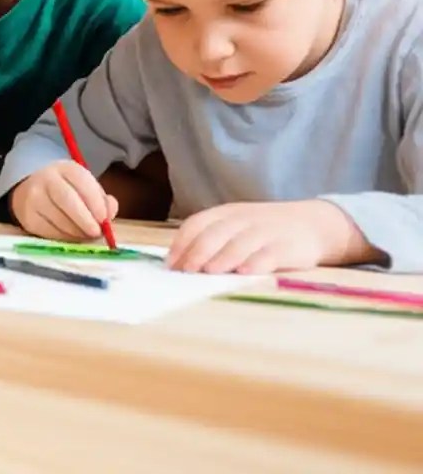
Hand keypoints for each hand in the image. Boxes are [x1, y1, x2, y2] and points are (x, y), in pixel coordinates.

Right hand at [9, 160, 117, 241]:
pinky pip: (49, 232)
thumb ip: (102, 200)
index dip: (95, 201)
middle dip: (85, 219)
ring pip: (58, 219)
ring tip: (86, 236)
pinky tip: (72, 237)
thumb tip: (109, 214)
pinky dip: (64, 238)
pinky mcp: (28, 217)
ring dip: (77, 232)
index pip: (82, 181)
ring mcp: (34, 198)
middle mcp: (46, 179)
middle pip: (67, 199)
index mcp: (66, 169)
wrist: (31, 190)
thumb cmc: (67, 190)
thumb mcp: (85, 187)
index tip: (104, 219)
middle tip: (96, 233)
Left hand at [166, 200, 377, 273]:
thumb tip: (176, 264)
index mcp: (226, 213)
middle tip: (186, 272)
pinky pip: (270, 254)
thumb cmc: (263, 230)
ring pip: (240, 243)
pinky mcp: (289, 247)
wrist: (313, 223)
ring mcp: (267, 231)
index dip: (183, 243)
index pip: (198, 223)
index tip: (172, 264)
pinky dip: (256, 263)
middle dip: (198, 252)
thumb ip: (210, 239)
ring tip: (209, 273)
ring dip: (222, 258)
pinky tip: (245, 272)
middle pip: (215, 233)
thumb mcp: (236, 226)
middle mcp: (244, 219)